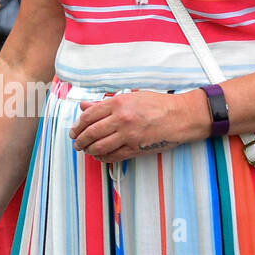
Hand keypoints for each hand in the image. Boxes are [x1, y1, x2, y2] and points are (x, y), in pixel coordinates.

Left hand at [70, 89, 201, 163]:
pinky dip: (102, 157)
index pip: (89, 116)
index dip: (78, 125)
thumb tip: (84, 106)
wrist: (180, 116)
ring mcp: (128, 135)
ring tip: (85, 150)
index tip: (73, 130)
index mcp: (117, 103)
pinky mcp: (136, 148)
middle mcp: (121, 119)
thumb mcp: (130, 96)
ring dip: (89, 150)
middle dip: (80, 139)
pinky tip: (98, 156)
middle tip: (76, 143)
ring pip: (100, 146)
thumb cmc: (156, 104)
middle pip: (91, 132)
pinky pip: (114, 156)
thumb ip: (105, 103)